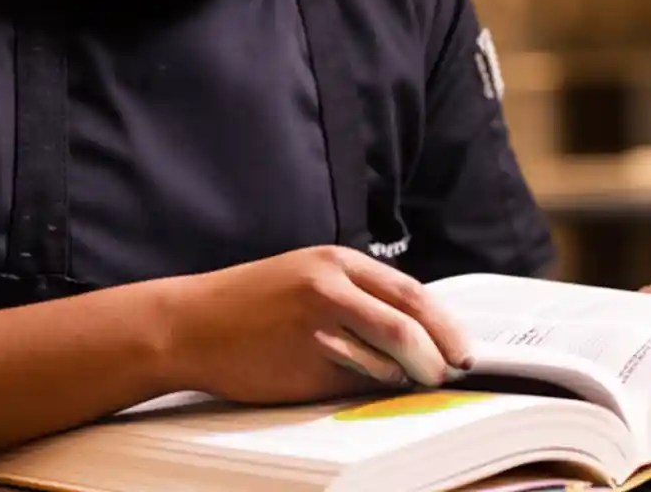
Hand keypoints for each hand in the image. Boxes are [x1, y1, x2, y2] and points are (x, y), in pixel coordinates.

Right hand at [162, 246, 473, 403]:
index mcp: (336, 263)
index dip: (444, 325)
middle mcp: (329, 288)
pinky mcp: (301, 365)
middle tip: (447, 373)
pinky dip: (362, 388)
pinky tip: (345, 382)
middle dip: (437, 355)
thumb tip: (417, 336)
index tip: (462, 350)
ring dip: (399, 376)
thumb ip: (357, 298)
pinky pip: (352, 384)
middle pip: (407, 325)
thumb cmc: (249, 306)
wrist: (188, 325)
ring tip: (392, 378)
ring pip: (384, 359)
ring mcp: (315, 328)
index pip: (410, 293)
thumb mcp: (306, 279)